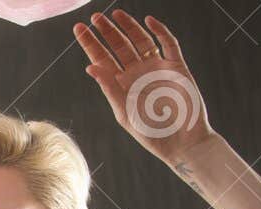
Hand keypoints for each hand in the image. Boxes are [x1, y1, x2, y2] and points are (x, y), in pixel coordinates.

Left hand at [73, 11, 215, 166]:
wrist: (182, 142)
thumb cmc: (152, 133)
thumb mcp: (125, 112)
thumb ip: (110, 88)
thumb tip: (90, 67)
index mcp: (121, 85)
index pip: (102, 59)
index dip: (91, 44)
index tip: (79, 28)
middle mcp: (137, 74)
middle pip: (119, 46)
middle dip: (107, 31)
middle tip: (95, 17)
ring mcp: (157, 68)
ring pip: (141, 41)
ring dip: (129, 27)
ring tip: (115, 14)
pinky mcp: (176, 66)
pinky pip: (168, 43)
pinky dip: (160, 31)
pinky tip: (148, 22)